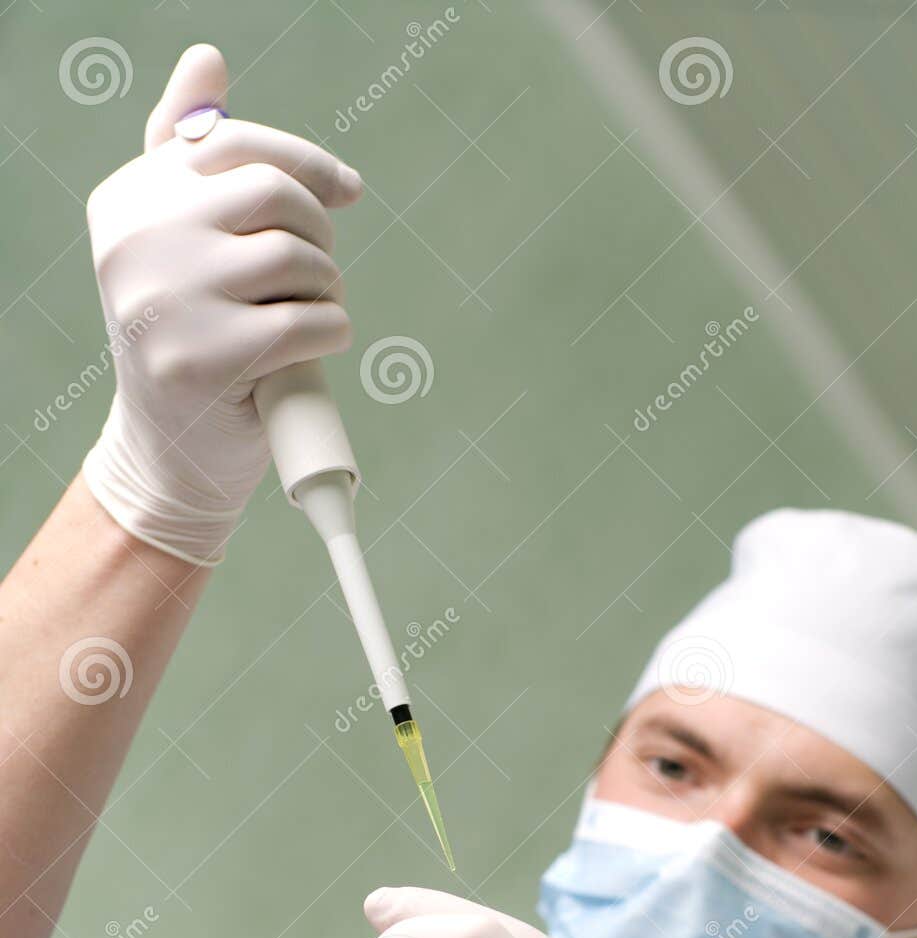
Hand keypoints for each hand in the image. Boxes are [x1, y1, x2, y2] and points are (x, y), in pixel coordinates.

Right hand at [81, 44, 359, 565]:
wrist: (169, 457)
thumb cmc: (189, 342)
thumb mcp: (174, 244)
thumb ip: (185, 157)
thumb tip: (206, 60)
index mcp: (126, 199)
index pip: (233, 143)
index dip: (304, 164)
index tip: (347, 193)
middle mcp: (134, 240)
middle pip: (272, 192)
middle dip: (318, 231)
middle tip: (320, 274)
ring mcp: (164, 300)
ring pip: (296, 257)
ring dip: (326, 289)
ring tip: (309, 319)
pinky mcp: (203, 358)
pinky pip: (307, 321)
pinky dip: (333, 335)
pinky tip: (318, 351)